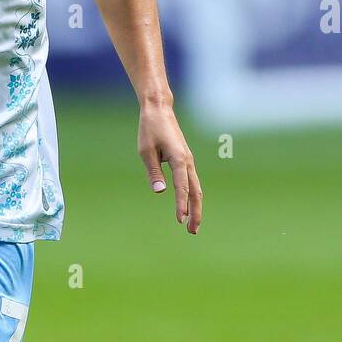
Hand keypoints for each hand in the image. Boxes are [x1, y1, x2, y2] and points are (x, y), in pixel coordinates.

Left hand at [138, 102, 202, 233]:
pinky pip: (192, 182)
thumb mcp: (145, 151)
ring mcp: (188, 161)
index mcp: (179, 159)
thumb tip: (159, 192)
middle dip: (195, 212)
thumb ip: (153, 172)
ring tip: (192, 225)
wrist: (160, 110)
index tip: (180, 221)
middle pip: (196, 192)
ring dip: (195, 207)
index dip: (181, 205)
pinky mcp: (185, 160)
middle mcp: (187, 161)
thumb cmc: (150, 129)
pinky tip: (189, 207)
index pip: (182, 188)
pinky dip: (192, 196)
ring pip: (196, 188)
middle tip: (192, 231)